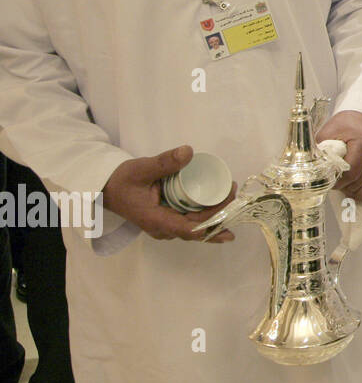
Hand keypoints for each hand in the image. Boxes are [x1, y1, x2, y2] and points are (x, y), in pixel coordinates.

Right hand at [101, 145, 236, 241]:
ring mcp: (165, 226)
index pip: (190, 230)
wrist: (106, 188)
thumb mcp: (141, 169)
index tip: (229, 211)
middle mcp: (163, 229)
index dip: (212, 223)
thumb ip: (164, 162)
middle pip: (197, 230)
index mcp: (157, 221)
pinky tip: (220, 207)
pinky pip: (191, 222)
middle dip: (220, 215)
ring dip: (215, 216)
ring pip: (195, 228)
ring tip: (231, 196)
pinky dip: (206, 216)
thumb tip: (188, 152)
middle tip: (234, 193)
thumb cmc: (122, 180)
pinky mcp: (167, 220)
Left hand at [316, 110, 361, 202]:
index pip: (350, 174)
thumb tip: (314, 173)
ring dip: (351, 191)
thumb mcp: (328, 133)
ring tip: (346, 179)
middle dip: (342, 186)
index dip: (336, 181)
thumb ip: (320, 152)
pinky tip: (356, 183)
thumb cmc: (345, 126)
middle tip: (336, 177)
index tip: (328, 178)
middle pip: (357, 185)